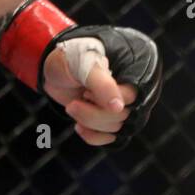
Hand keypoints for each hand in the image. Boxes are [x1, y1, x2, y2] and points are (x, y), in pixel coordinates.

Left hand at [41, 25, 162, 148]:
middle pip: (126, 115)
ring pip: (118, 128)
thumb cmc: (72, 57)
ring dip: (90, 122)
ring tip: (74, 107)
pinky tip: (79, 126)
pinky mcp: (114, 118)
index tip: (86, 92)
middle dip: (94, 114)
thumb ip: (102, 84)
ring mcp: (127, 104)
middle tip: (73, 104)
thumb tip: (118, 108)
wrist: (55, 66)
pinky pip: (112, 138)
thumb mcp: (84, 64)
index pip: (132, 96)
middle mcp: (139, 87)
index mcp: (139, 68)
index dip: (106, 100)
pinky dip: (94, 136)